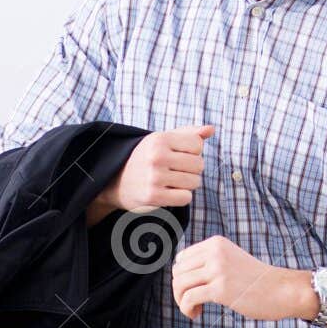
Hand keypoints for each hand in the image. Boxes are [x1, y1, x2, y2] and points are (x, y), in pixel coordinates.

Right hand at [96, 123, 213, 215]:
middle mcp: (157, 156)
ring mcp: (155, 177)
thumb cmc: (145, 157)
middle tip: (176, 171)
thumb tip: (211, 129)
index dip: (193, 152)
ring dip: (187, 184)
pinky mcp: (154, 196)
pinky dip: (181, 197)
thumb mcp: (162, 140)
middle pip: (199, 165)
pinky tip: (168, 192)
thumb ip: (188, 133)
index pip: (197, 145)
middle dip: (192, 169)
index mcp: (159, 138)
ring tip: (171, 181)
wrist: (115, 180)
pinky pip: (186, 197)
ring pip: (195, 182)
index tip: (179, 155)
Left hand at [171, 235, 315, 321]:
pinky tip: (196, 314)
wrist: (282, 290)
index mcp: (216, 243)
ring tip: (193, 309)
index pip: (182, 258)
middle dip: (179, 290)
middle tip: (192, 303)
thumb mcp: (231, 259)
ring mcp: (218, 269)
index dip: (182, 276)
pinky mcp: (221, 289)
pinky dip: (186, 308)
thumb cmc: (257, 280)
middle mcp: (215, 252)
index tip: (192, 289)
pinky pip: (189, 297)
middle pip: (178, 271)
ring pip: (180, 284)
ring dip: (181, 301)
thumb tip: (182, 274)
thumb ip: (210, 261)